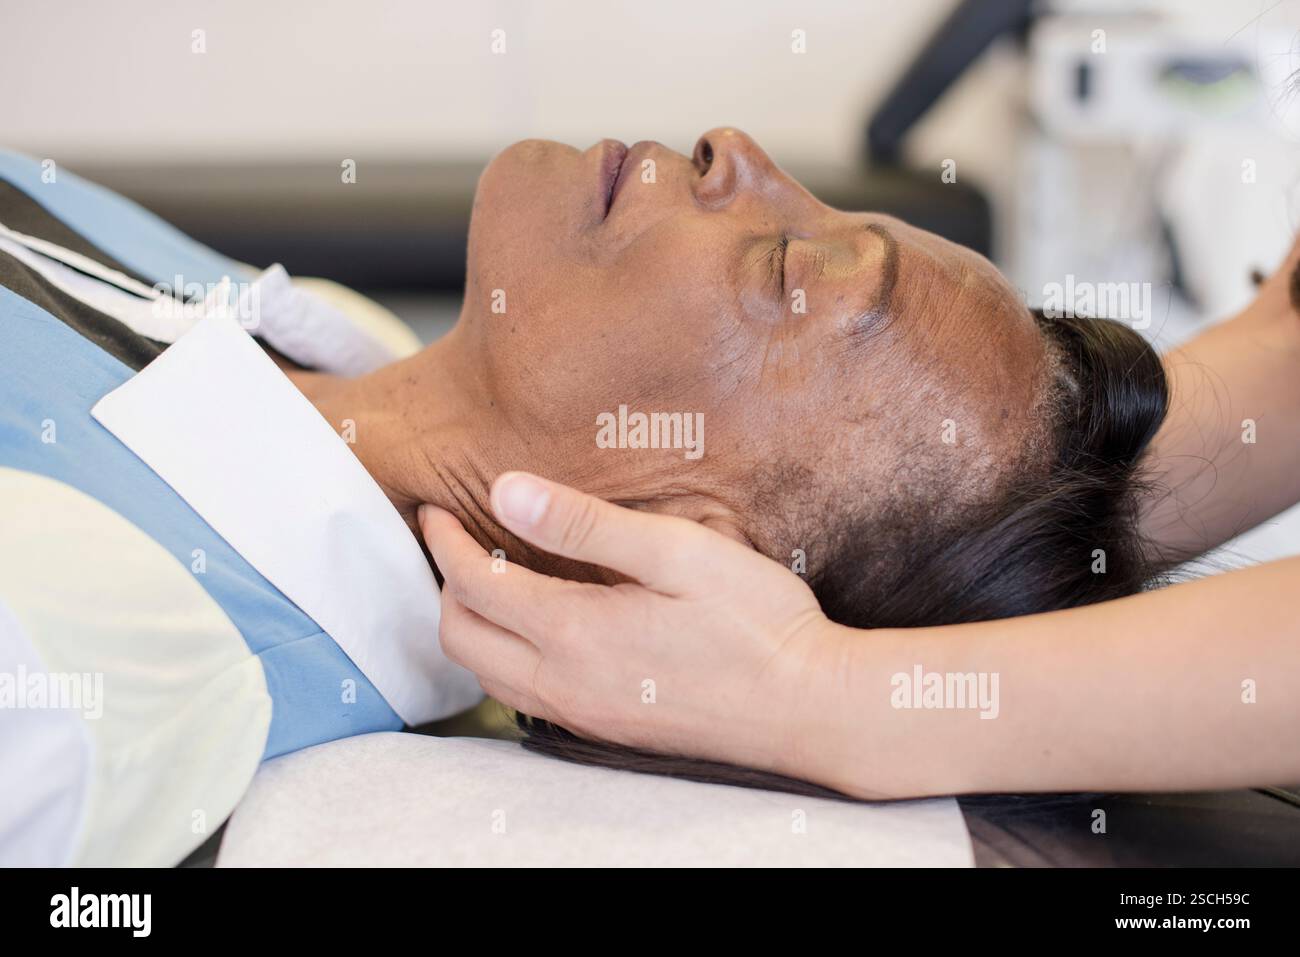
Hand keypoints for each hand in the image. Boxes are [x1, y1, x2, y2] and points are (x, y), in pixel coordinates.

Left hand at [418, 471, 839, 780]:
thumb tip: (504, 492)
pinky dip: (506, 654)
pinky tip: (540, 625)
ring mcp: (583, 714)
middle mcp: (564, 685)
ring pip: (488, 674)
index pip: (471, 585)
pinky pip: (525, 694)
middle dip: (443, 584)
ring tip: (488, 577)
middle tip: (452, 540)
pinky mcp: (606, 729)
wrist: (810, 709)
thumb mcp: (678, 553)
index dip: (442, 541)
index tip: (434, 508)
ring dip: (471, 623)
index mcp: (574, 633)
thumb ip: (585, 525)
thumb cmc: (756, 623)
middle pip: (460, 638)